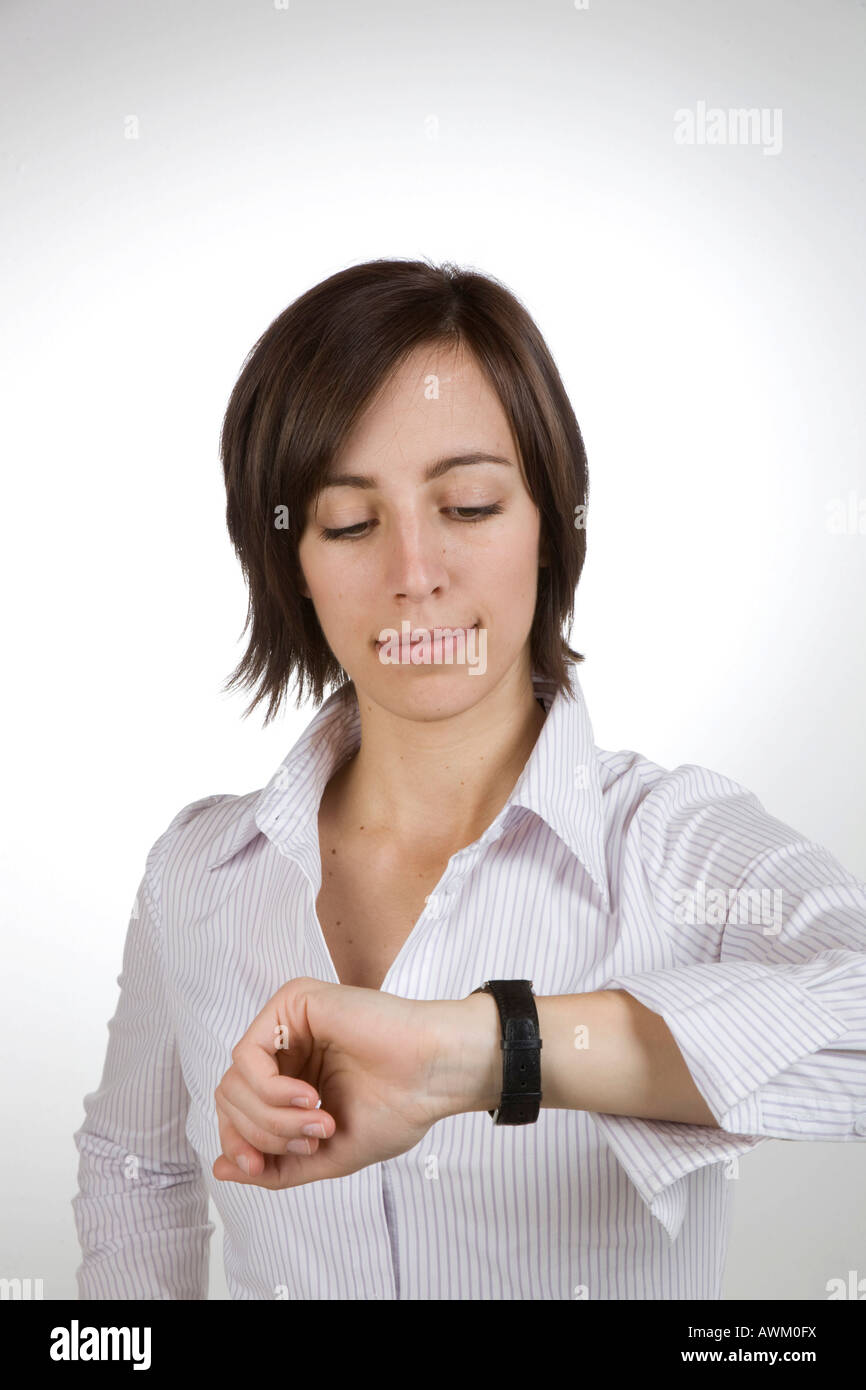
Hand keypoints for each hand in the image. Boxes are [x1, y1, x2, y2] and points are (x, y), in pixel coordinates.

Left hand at [212, 976, 479, 1188]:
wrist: (433, 1075)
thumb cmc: (397, 1108)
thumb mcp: (325, 1154)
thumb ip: (275, 1165)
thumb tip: (220, 1168)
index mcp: (293, 1078)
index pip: (236, 1113)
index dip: (240, 1146)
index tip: (262, 1168)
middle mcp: (285, 1047)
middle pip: (230, 1099)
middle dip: (263, 1135)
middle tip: (313, 1140)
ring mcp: (287, 1022)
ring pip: (235, 1082)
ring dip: (272, 1118)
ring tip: (318, 1123)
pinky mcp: (292, 1002)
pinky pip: (247, 1056)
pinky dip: (271, 1091)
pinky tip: (311, 1098)